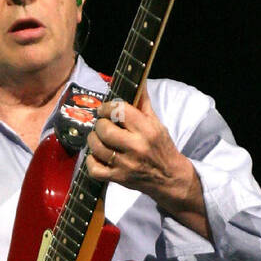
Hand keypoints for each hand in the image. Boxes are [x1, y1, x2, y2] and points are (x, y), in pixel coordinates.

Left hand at [84, 84, 192, 204]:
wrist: (169, 178)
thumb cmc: (161, 148)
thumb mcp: (156, 124)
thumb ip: (143, 104)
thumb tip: (139, 82)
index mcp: (147, 130)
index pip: (120, 111)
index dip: (108, 107)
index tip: (106, 110)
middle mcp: (136, 147)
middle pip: (104, 129)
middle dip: (100, 124)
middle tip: (103, 125)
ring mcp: (126, 165)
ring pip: (97, 147)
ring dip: (93, 140)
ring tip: (98, 138)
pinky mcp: (119, 178)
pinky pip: (94, 169)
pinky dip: (91, 162)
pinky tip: (98, 156)